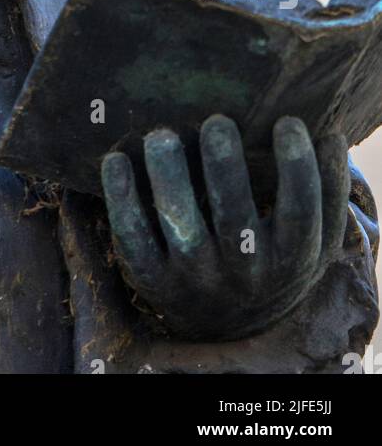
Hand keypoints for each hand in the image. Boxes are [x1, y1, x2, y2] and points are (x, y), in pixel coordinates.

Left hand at [101, 114, 349, 341]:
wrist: (232, 324)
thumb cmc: (276, 256)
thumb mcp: (311, 239)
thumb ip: (323, 193)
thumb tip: (328, 133)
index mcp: (290, 259)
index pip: (300, 214)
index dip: (298, 169)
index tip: (289, 122)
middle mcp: (244, 273)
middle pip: (235, 221)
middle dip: (225, 169)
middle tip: (217, 121)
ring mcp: (197, 278)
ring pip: (183, 230)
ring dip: (169, 180)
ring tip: (162, 134)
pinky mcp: (155, 279)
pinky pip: (135, 240)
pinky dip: (122, 201)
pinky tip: (116, 159)